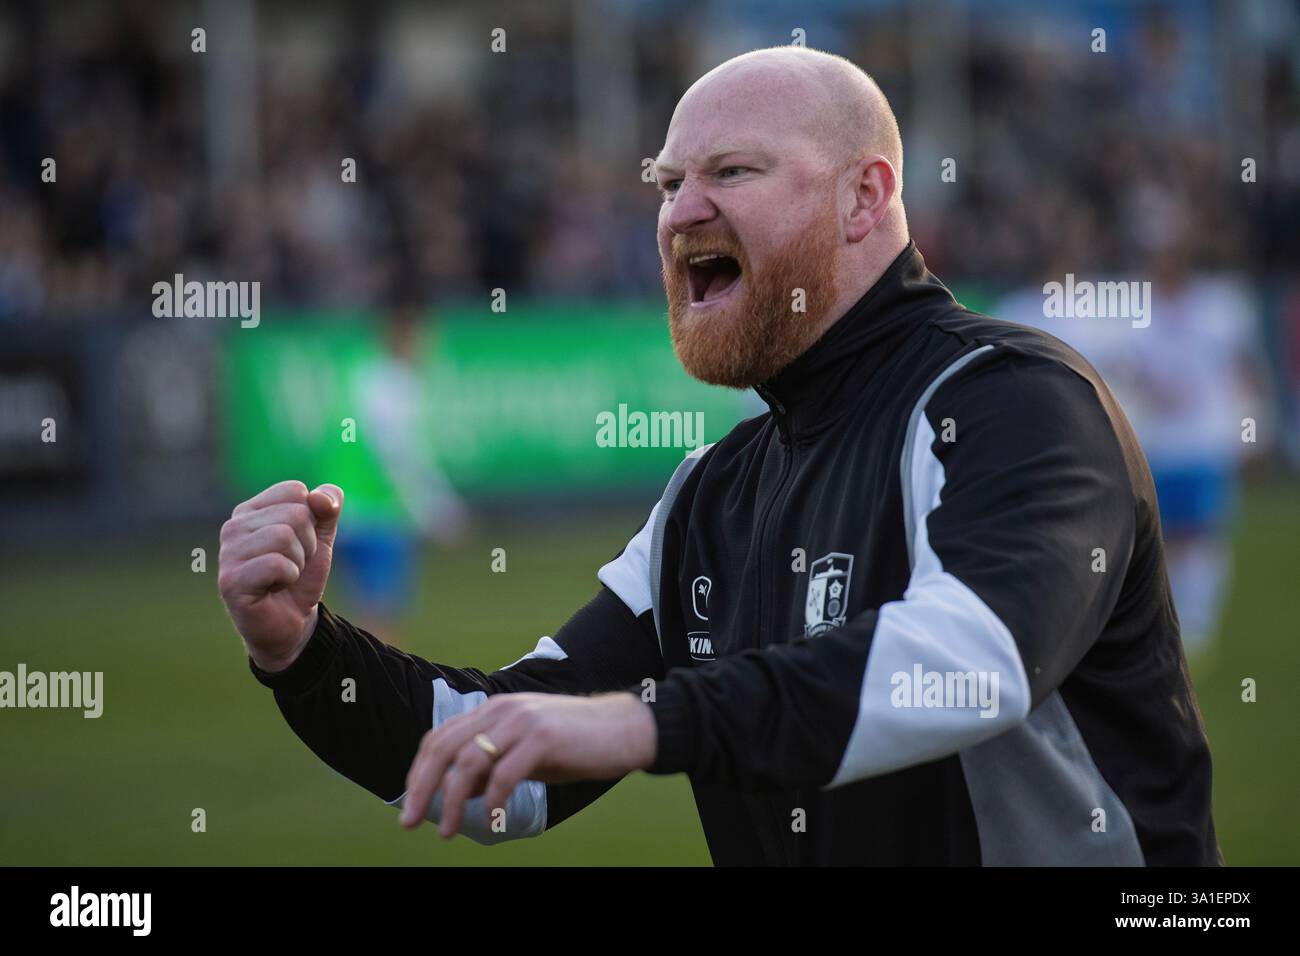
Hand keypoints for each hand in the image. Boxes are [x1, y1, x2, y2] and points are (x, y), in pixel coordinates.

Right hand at [218, 480, 343, 671]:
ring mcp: (228, 553)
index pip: (295, 491)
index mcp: (251, 510)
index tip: (299, 543)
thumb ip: (328, 507)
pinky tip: (274, 588)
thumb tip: (320, 497)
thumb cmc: (301, 576)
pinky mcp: (231, 580)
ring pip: (285, 536)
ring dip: (298, 562)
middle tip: (292, 565)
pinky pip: (277, 563)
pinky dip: (288, 577)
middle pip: (295, 514)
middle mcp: (233, 526)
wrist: (292, 622)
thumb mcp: (321, 536)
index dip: (311, 519)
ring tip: (284, 577)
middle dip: (308, 544)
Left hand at [398, 692, 656, 837]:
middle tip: (410, 822)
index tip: (410, 804)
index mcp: (493, 710)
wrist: (623, 728)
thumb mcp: (524, 754)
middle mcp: (502, 710)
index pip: (439, 737)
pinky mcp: (543, 737)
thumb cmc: (573, 745)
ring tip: (446, 832)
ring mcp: (522, 722)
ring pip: (468, 762)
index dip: (418, 772)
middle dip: (422, 788)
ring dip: (451, 802)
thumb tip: (456, 794)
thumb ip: (491, 767)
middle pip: (444, 748)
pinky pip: (505, 774)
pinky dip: (492, 800)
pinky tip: (492, 820)